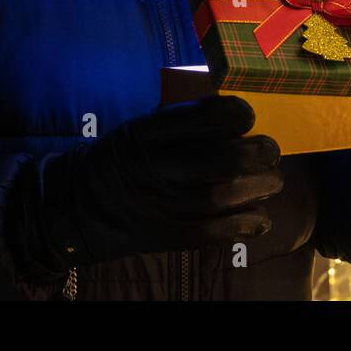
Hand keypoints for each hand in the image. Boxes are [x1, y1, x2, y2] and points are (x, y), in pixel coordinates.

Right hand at [10, 95, 282, 273]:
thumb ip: (184, 122)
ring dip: (258, 189)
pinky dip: (243, 225)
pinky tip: (261, 219)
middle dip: (257, 154)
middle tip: (271, 150)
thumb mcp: (142, 127)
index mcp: (147, 132)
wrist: (77, 206)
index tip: (247, 116)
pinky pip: (211, 233)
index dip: (236, 114)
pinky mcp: (163, 236)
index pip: (202, 117)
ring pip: (220, 197)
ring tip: (273, 181)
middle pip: (219, 161)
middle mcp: (154, 167)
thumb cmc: (125, 158)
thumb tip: (239, 115)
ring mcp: (159, 205)